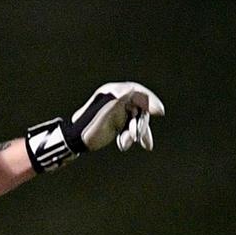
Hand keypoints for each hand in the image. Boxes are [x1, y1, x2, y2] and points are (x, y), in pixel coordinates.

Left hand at [24, 82, 164, 172]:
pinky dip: (135, 137)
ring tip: (125, 143)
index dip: (150, 101)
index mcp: (113, 92)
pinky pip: (133, 128)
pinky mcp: (119, 122)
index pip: (138, 92)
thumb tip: (131, 89)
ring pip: (137, 120)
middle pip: (139, 109)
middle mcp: (117, 99)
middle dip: (140, 124)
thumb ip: (118, 101)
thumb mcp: (104, 113)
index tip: (160, 112)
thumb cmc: (87, 126)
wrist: (76, 140)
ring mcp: (119, 111)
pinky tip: (133, 145)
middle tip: (137, 136)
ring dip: (136, 133)